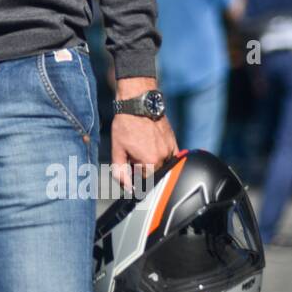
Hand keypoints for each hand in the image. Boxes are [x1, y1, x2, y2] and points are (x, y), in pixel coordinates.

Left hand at [109, 78, 176, 195]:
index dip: (136, 180)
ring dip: (152, 164)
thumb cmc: (126, 124)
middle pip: (154, 175)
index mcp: (150, 162)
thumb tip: (126, 188)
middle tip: (133, 156)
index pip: (145, 183)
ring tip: (141, 149)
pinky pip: (171, 159)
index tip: (130, 171)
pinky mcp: (174, 143)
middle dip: (143, 171)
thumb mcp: (117, 149)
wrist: (138, 104)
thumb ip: (120, 171)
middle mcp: (164, 158)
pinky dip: (161, 158)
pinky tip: (150, 148)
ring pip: (162, 167)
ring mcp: (171, 150)